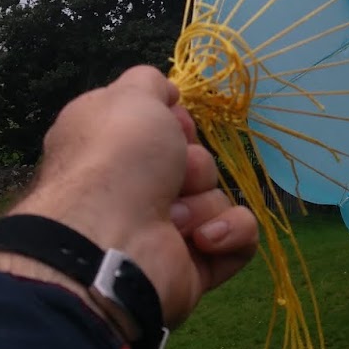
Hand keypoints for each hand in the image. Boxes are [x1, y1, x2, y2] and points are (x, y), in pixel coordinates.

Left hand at [8, 66, 257, 329]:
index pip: (166, 129)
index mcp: (115, 151)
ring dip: (202, 205)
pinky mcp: (194, 265)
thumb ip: (149, 82)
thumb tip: (166, 92)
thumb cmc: (117, 159)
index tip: (172, 125)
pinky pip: (238, 238)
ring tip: (172, 219)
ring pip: (217, 200)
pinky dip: (228, 234)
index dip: (176, 123)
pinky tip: (203, 240)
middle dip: (192, 167)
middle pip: (197, 164)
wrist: (111, 240)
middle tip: (171, 177)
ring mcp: (165, 232)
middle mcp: (136, 190)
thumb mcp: (130, 96)